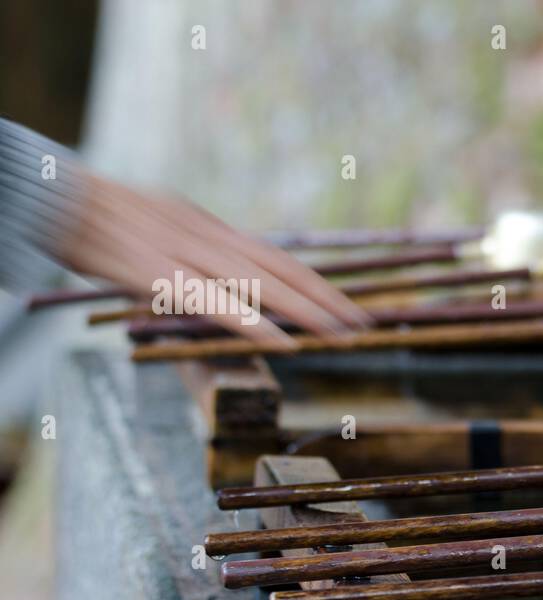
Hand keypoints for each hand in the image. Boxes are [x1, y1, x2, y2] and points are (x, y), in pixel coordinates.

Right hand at [59, 172, 371, 347]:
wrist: (57, 196)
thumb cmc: (107, 222)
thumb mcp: (168, 232)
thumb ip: (201, 256)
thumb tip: (229, 283)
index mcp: (215, 232)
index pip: (282, 259)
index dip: (320, 285)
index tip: (352, 307)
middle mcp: (212, 240)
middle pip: (284, 270)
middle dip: (328, 300)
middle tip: (366, 324)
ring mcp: (187, 254)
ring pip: (261, 284)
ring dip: (305, 311)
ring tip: (340, 334)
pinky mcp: (159, 273)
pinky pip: (215, 301)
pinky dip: (253, 323)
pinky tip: (282, 342)